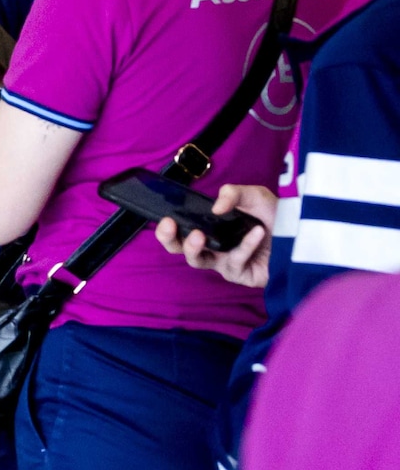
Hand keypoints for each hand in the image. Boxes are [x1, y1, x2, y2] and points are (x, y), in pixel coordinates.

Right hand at [157, 183, 274, 287]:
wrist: (303, 234)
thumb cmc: (276, 216)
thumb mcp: (254, 196)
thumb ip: (233, 194)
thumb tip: (215, 208)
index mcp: (211, 229)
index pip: (181, 232)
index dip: (168, 229)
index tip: (166, 218)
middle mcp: (214, 248)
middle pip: (180, 250)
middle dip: (169, 240)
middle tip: (169, 226)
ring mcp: (225, 263)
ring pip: (198, 261)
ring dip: (194, 248)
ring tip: (199, 235)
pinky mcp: (241, 275)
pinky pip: (235, 261)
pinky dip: (245, 245)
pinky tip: (257, 233)